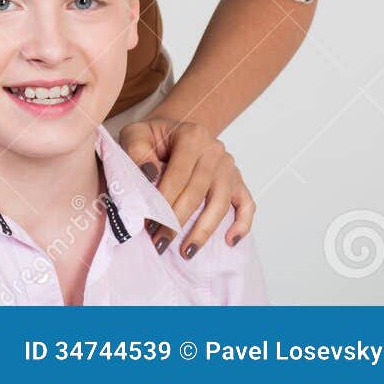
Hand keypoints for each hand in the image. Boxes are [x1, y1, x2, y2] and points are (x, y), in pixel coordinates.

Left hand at [118, 116, 254, 257]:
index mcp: (192, 136)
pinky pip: (247, 205)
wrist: (173, 131)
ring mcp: (229, 167)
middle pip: (198, 192)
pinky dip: (242, 224)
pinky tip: (229, 241)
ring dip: (203, 230)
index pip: (179, 175)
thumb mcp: (136, 135)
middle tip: (161, 242)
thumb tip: (150, 175)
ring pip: (221, 203)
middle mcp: (215, 151)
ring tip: (186, 251)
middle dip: (177, 220)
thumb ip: (137, 150)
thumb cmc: (153, 137)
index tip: (149, 223)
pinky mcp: (238, 182)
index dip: (163, 201)